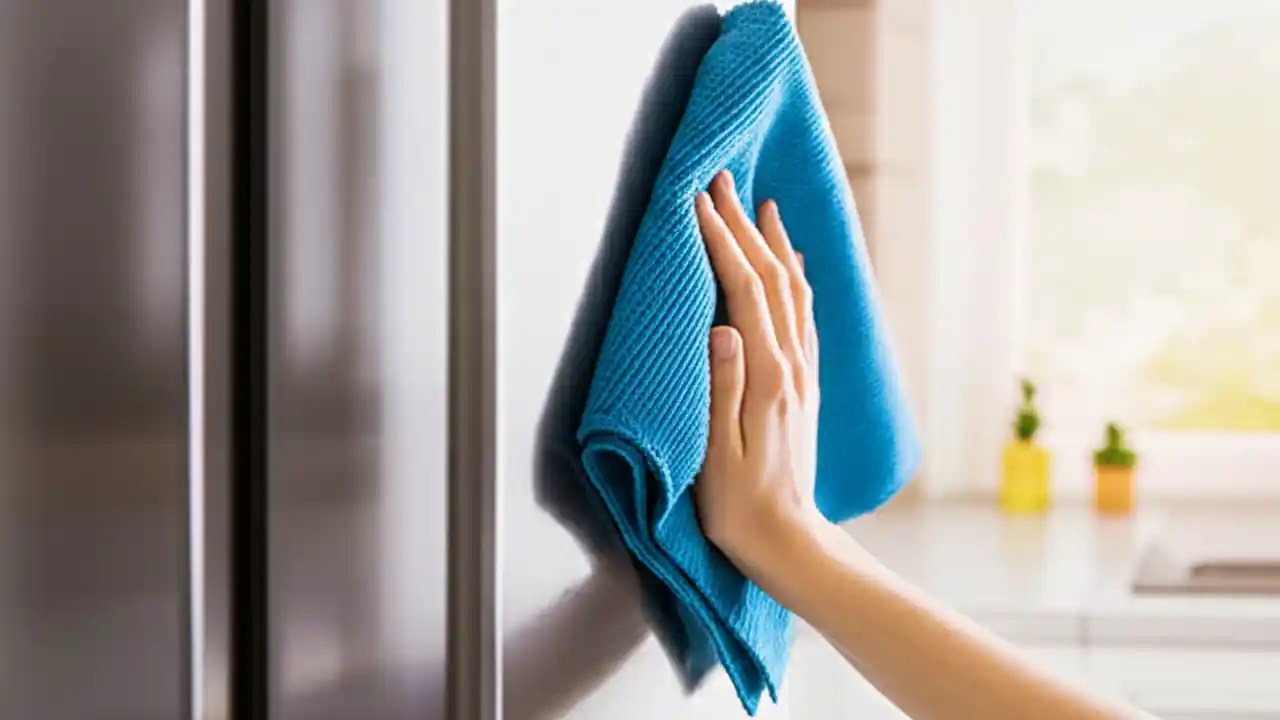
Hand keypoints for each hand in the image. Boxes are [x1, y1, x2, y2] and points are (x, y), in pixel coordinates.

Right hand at [694, 170, 826, 579]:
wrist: (789, 540)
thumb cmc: (739, 506)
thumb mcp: (716, 455)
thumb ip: (721, 388)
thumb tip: (722, 327)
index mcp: (766, 378)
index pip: (744, 292)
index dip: (722, 242)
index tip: (698, 201)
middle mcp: (791, 367)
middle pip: (771, 279)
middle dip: (744, 225)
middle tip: (723, 180)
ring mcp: (802, 374)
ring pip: (793, 291)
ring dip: (774, 243)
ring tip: (762, 204)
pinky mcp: (803, 385)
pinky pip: (803, 316)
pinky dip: (794, 278)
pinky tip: (790, 264)